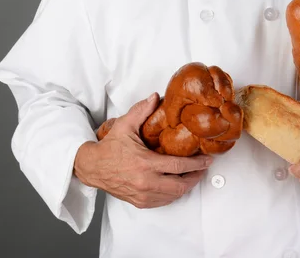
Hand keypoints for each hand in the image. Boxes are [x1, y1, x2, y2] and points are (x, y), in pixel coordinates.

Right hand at [74, 93, 212, 208]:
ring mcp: (142, 194)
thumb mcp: (125, 125)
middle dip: (196, 177)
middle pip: (180, 185)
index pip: (179, 166)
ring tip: (193, 175)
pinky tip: (177, 185)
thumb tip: (155, 97)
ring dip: (186, 187)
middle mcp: (145, 182)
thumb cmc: (109, 148)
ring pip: (173, 196)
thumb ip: (141, 110)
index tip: (207, 160)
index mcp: (145, 164)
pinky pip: (163, 202)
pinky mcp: (139, 201)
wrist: (91, 167)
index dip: (197, 164)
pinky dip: (173, 194)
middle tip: (203, 168)